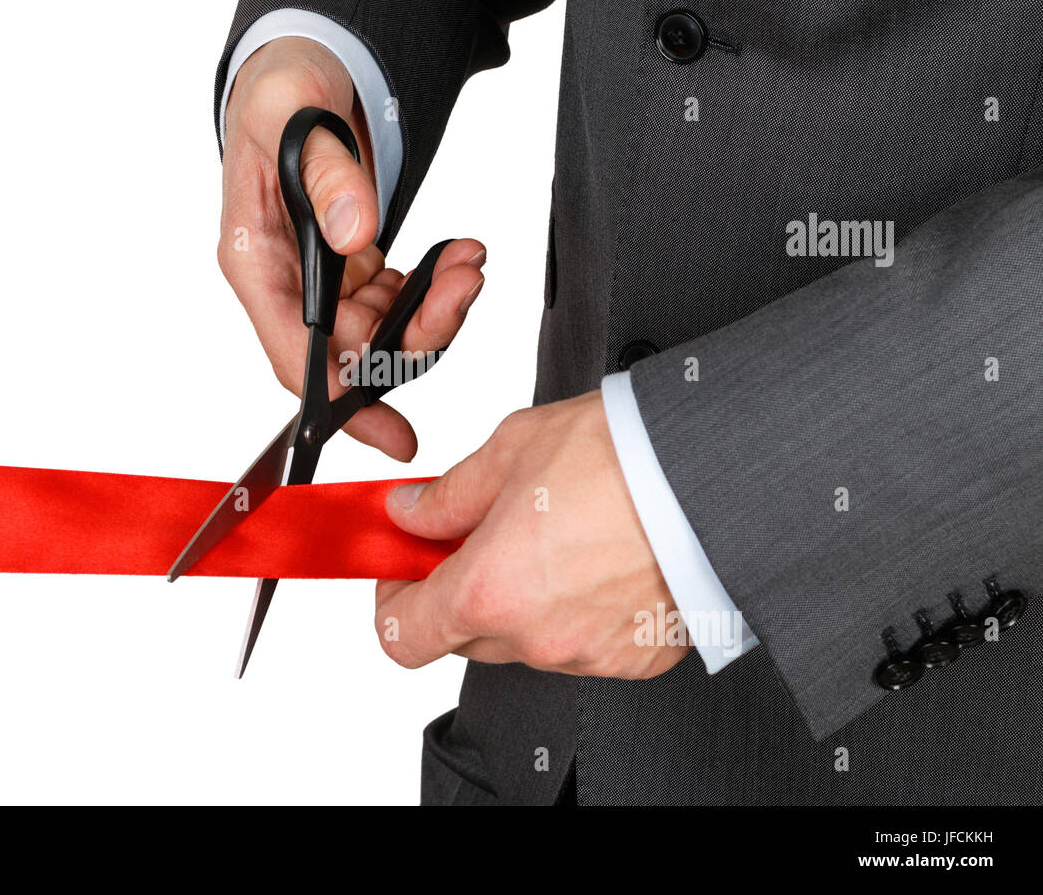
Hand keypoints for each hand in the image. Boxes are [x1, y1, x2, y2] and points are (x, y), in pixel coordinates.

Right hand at [221, 37, 485, 459]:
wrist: (302, 74)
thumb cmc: (282, 90)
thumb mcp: (295, 109)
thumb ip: (325, 173)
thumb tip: (353, 233)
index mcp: (254, 259)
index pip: (294, 355)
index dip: (341, 403)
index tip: (392, 434)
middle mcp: (283, 283)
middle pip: (351, 351)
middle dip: (416, 334)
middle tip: (464, 289)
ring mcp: (318, 280)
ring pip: (380, 334)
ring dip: (433, 309)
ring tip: (468, 263)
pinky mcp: (347, 269)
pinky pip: (395, 305)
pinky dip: (431, 289)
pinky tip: (457, 256)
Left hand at [375, 391, 688, 677]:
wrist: (714, 474)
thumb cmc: (623, 456)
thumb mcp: (511, 450)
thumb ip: (447, 495)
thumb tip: (411, 513)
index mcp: (490, 591)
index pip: (402, 635)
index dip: (394, 601)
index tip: (403, 572)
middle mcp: (536, 638)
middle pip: (463, 637)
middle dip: (461, 590)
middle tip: (481, 537)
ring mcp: (589, 655)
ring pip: (526, 641)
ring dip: (523, 602)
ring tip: (556, 538)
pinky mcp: (636, 659)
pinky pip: (584, 644)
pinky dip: (578, 613)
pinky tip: (599, 562)